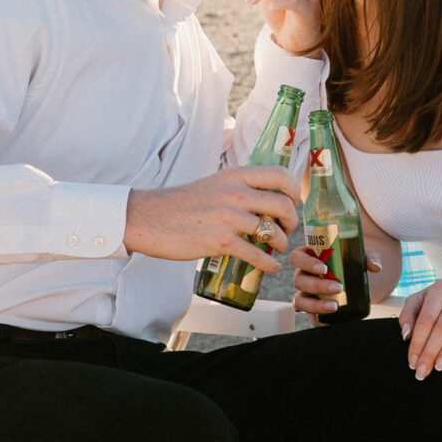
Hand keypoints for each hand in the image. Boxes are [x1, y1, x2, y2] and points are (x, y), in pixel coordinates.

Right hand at [124, 167, 299, 268]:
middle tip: (287, 230)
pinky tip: (270, 265)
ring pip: (273, 232)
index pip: (280, 175)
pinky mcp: (220, 242)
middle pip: (283, 205)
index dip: (294, 190)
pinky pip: (257, 255)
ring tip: (277, 248)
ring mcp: (228, 218)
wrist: (147, 217)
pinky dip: (269, 263)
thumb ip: (238, 188)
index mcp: (234, 175)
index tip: (294, 202)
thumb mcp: (213, 184)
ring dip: (281, 243)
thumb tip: (264, 201)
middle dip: (292, 221)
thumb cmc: (179, 203)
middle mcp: (235, 193)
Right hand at [288, 241, 384, 318]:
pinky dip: (317, 319)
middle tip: (338, 288)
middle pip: (299, 280)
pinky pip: (309, 316)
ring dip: (315, 305)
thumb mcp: (361, 256)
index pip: (297, 257)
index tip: (324, 269)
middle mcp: (303, 275)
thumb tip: (376, 267)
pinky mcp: (313, 309)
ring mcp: (306, 293)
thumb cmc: (352, 261)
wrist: (356, 279)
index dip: (306, 263)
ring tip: (334, 306)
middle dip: (317, 285)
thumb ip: (369, 258)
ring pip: (300, 300)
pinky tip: (332, 320)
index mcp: (309, 256)